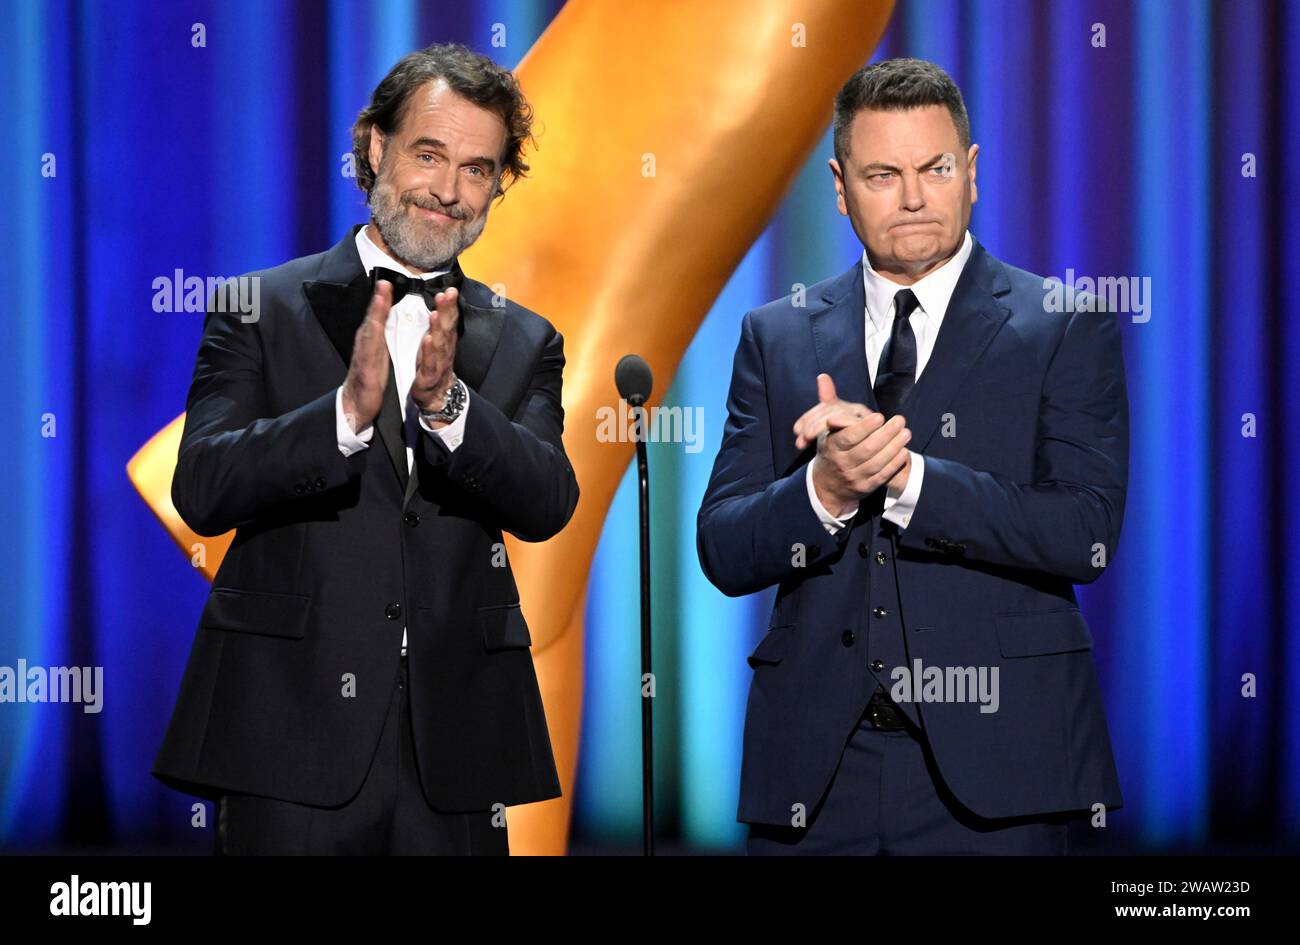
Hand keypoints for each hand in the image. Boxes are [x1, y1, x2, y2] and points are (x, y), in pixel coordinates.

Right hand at [340, 280, 393, 433]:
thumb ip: (380, 337)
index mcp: (372, 340)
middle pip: (372, 316)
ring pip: (370, 328)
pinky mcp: (364, 367)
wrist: (357, 404)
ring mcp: (363, 354)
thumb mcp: (377, 354)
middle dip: (378, 298)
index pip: (378, 315)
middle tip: (384, 280)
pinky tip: (376, 325)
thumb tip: (384, 322)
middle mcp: (366, 343)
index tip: (388, 280)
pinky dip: (373, 336)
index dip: (382, 298)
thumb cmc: (370, 379)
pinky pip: (369, 349)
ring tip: (381, 295)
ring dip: (375, 310)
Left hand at [411, 285, 459, 414]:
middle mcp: (445, 350)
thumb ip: (440, 326)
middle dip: (447, 310)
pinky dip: (428, 351)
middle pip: (447, 328)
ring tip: (436, 313)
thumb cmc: (433, 368)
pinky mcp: (429, 376)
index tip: (450, 289)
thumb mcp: (437, 345)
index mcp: (445, 341)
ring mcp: (438, 363)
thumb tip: (441, 305)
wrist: (436, 397)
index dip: (450, 305)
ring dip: (438, 328)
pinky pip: (429, 363)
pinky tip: (428, 340)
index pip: (449, 320)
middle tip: (447, 294)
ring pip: (440, 344)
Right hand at [802, 377, 910, 515]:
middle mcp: (842, 463)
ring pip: (876, 462)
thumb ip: (827, 402)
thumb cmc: (831, 449)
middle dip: (885, 434)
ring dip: (893, 447)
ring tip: (906, 432)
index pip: (848, 437)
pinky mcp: (866, 487)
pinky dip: (894, 463)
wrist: (827, 486)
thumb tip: (823, 377)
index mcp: (831, 447)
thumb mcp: (824, 428)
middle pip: (866, 449)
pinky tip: (903, 451)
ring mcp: (854, 477)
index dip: (864, 427)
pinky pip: (882, 475)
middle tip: (900, 420)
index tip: (880, 416)